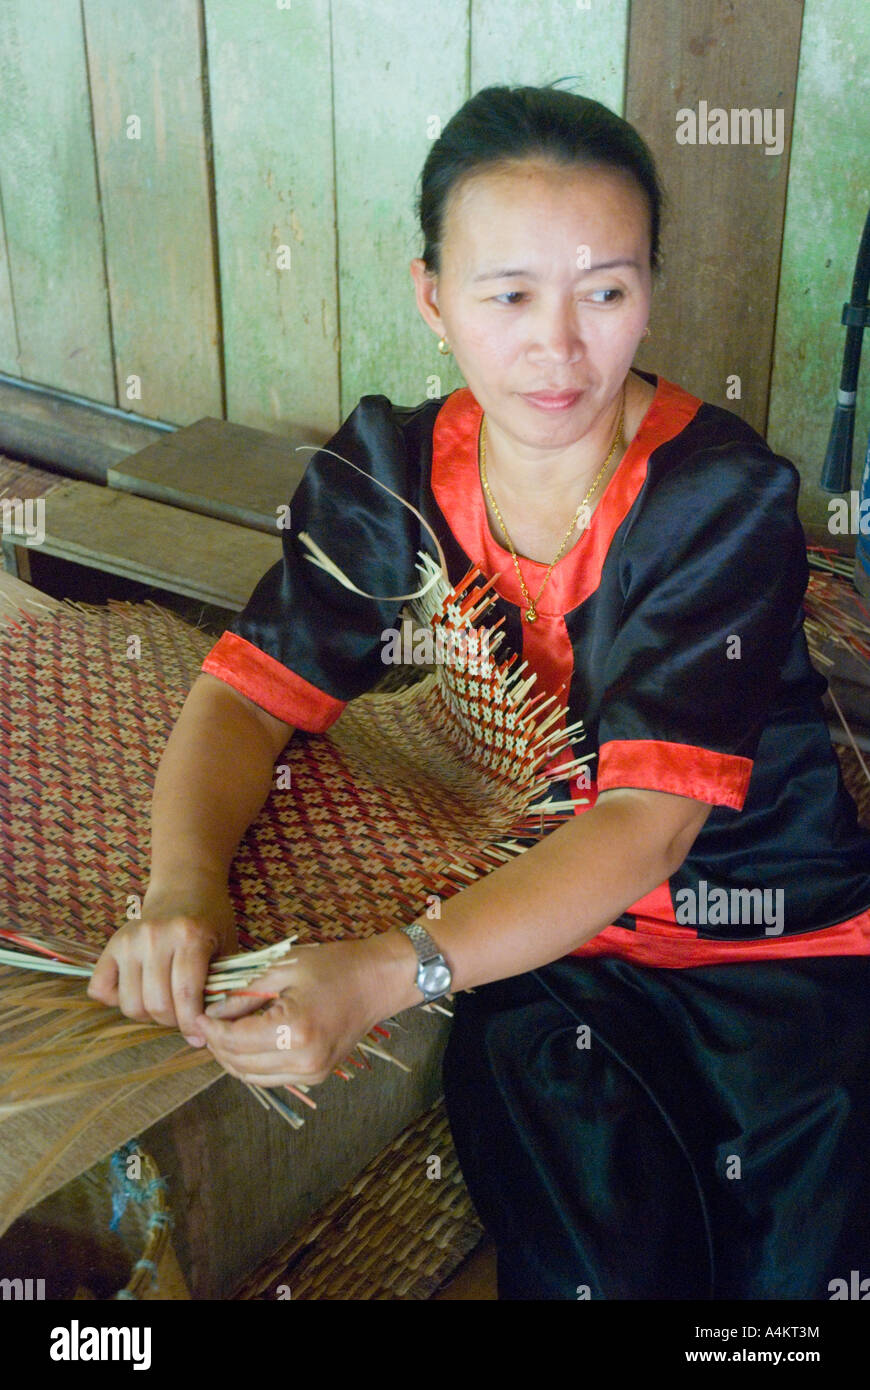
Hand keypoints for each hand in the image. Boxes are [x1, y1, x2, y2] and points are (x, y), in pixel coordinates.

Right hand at [87, 871, 237, 1043]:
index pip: (185, 997)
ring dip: (148, 1014)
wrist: (185, 885)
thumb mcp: (227, 947)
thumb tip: (208, 1030)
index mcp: (189, 937)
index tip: (199, 1037)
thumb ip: (220, 986)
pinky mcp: (111, 944)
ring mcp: (129, 940)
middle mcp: (155, 937)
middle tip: (183, 1014)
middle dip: (171, 1021)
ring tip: (165, 1001)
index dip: (191, 1025)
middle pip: (154, 1006)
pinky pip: (101, 990)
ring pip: (129, 1004)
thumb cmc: (211, 920)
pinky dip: (116, 999)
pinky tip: (139, 990)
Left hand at [193, 939, 392, 1086]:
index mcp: (294, 1031)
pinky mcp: (316, 1076)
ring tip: (223, 1030)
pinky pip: (270, 1077)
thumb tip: (210, 1014)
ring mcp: (312, 1073)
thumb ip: (243, 995)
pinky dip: (251, 1063)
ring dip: (231, 1057)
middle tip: (207, 1021)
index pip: (235, 1040)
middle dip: (216, 1044)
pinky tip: (247, 1040)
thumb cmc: (334, 966)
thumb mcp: (283, 970)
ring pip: (251, 1077)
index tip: (197, 1013)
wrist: (378, 981)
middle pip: (239, 1063)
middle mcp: (304, 1061)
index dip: (210, 1029)